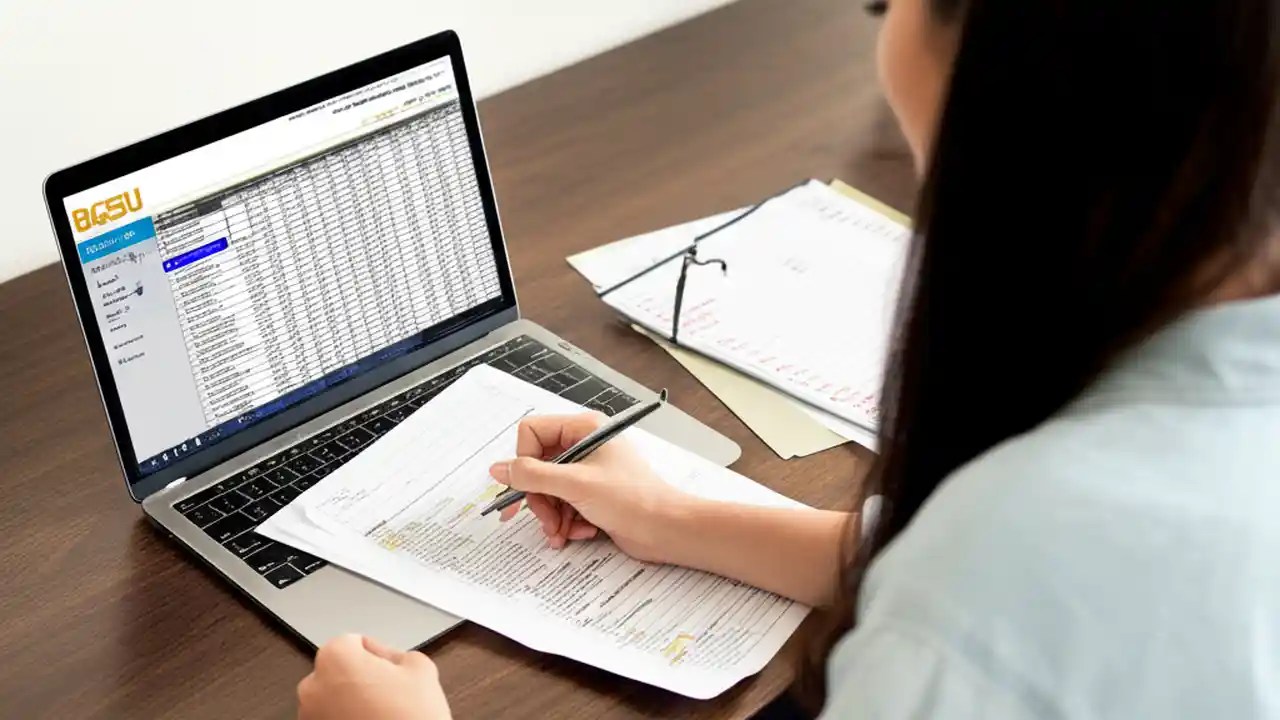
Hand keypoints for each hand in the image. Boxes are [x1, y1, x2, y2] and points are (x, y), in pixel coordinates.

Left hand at [297, 634, 450, 719]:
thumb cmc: (410, 719)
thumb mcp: (420, 668)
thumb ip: (395, 651)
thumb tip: (384, 657)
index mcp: (335, 659)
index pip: (353, 642)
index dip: (376, 655)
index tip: (388, 670)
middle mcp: (312, 686)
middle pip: (337, 669)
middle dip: (359, 678)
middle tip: (387, 694)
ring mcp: (309, 717)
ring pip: (332, 697)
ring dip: (350, 701)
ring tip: (380, 715)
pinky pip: (329, 719)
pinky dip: (345, 719)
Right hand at [489, 412, 690, 562]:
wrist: (666, 530)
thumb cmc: (632, 499)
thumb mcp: (575, 484)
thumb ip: (532, 476)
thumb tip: (499, 469)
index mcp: (583, 429)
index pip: (532, 433)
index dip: (523, 462)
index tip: (524, 487)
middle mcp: (584, 445)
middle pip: (537, 466)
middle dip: (539, 498)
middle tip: (546, 520)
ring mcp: (588, 471)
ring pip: (548, 490)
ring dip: (551, 515)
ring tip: (561, 533)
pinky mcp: (592, 494)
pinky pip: (563, 505)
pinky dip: (566, 522)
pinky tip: (578, 533)